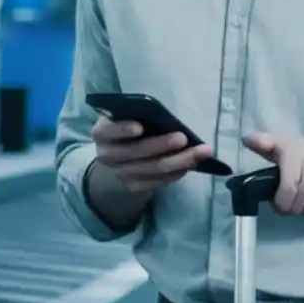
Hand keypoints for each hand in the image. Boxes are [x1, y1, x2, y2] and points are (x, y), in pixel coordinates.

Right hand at [92, 116, 215, 195]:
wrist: (119, 157)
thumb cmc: (128, 127)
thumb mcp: (127, 117)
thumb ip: (139, 115)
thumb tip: (165, 119)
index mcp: (102, 132)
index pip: (108, 130)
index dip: (122, 129)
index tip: (140, 127)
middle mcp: (106, 155)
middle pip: (136, 151)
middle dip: (161, 144)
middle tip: (184, 138)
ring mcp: (119, 173)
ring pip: (152, 168)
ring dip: (179, 160)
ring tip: (201, 151)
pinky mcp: (133, 187)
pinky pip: (158, 182)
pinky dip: (176, 172)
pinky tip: (191, 165)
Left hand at [244, 132, 303, 214]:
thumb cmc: (301, 151)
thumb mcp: (281, 144)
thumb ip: (263, 143)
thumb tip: (246, 139)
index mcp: (299, 154)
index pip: (289, 189)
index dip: (281, 203)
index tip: (277, 206)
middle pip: (302, 200)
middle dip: (291, 209)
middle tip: (287, 208)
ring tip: (300, 204)